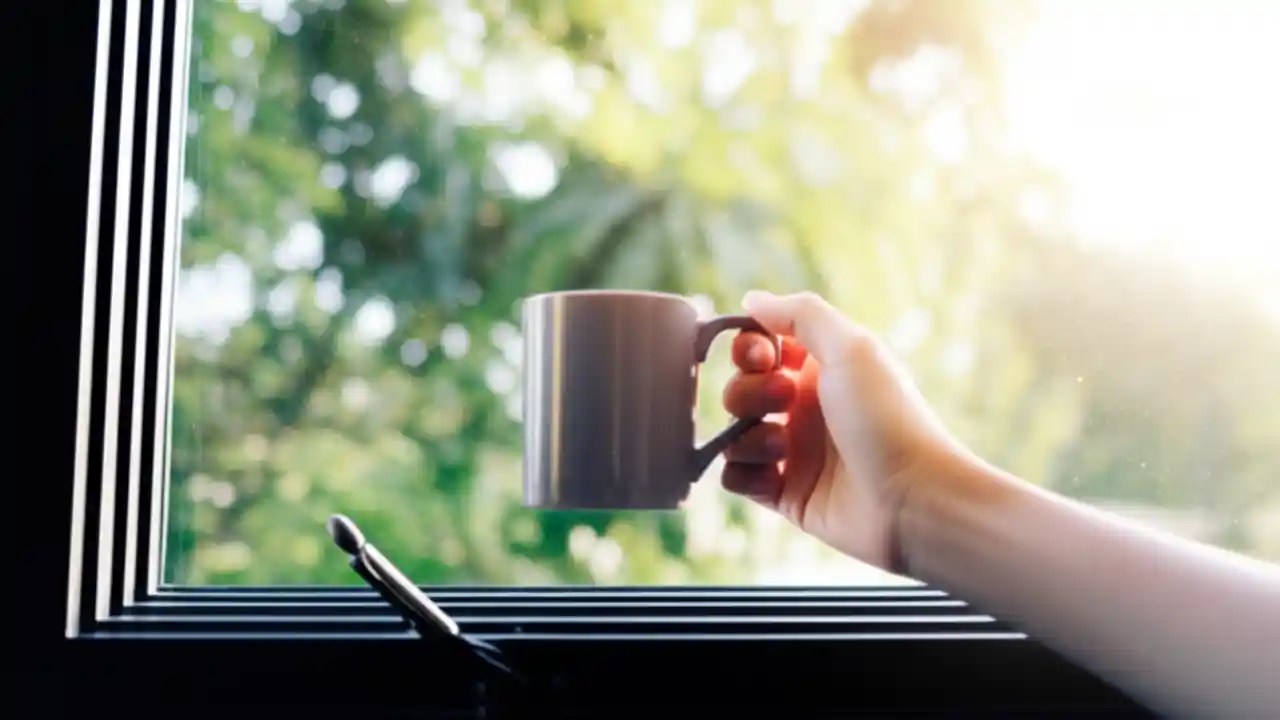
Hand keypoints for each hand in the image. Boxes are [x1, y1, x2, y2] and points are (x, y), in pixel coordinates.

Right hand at [722, 290, 968, 571]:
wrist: (913, 500)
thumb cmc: (888, 418)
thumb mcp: (852, 348)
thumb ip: (800, 314)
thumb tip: (751, 299)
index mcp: (821, 370)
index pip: (760, 348)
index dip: (750, 348)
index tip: (762, 356)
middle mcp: (804, 409)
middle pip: (739, 389)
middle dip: (748, 393)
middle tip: (784, 401)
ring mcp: (793, 453)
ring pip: (733, 434)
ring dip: (747, 436)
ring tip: (784, 449)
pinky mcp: (785, 494)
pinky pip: (736, 478)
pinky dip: (743, 474)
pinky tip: (773, 476)